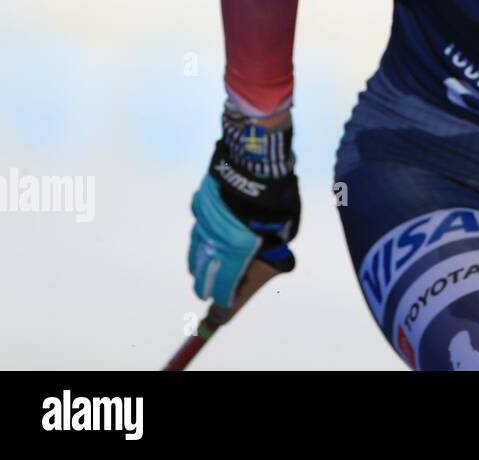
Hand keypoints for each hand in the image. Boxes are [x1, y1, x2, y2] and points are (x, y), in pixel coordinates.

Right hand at [188, 108, 299, 306]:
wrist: (259, 161)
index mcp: (236, 255)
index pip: (223, 294)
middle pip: (202, 278)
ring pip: (196, 254)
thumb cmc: (278, 201)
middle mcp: (213, 243)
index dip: (222, 309)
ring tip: (211, 269)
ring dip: (203, 264)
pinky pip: (199, 228)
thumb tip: (257, 271)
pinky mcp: (198, 206)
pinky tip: (215, 233)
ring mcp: (202, 224)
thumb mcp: (283, 236)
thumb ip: (269, 258)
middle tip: (214, 294)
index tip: (219, 318)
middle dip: (209, 289)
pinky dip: (205, 236)